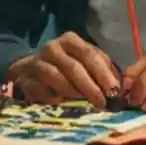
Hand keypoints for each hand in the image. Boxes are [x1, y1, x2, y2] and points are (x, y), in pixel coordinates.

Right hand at [5, 33, 119, 108]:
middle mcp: (52, 47)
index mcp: (70, 40)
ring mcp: (37, 62)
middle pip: (74, 67)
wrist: (32, 70)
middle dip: (91, 87)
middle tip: (102, 103)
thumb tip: (118, 87)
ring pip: (57, 78)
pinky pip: (43, 91)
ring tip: (85, 104)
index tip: (113, 90)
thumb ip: (101, 69)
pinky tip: (62, 103)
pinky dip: (55, 98)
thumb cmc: (67, 67)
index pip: (90, 55)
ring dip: (74, 93)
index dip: (103, 74)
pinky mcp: (27, 79)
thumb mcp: (85, 62)